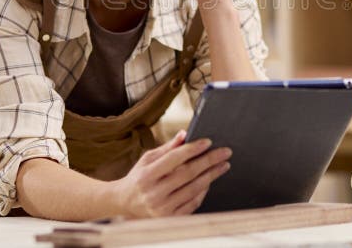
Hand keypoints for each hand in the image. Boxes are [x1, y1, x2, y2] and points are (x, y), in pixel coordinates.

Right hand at [112, 130, 230, 217]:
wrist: (126, 203)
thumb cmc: (140, 177)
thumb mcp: (148, 159)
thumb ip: (168, 148)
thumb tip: (185, 134)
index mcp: (147, 175)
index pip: (174, 159)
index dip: (193, 149)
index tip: (208, 142)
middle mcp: (154, 193)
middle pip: (188, 174)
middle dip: (209, 161)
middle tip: (225, 152)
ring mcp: (163, 207)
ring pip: (193, 189)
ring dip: (211, 175)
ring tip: (223, 165)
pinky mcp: (170, 217)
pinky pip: (193, 203)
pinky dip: (203, 191)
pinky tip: (210, 180)